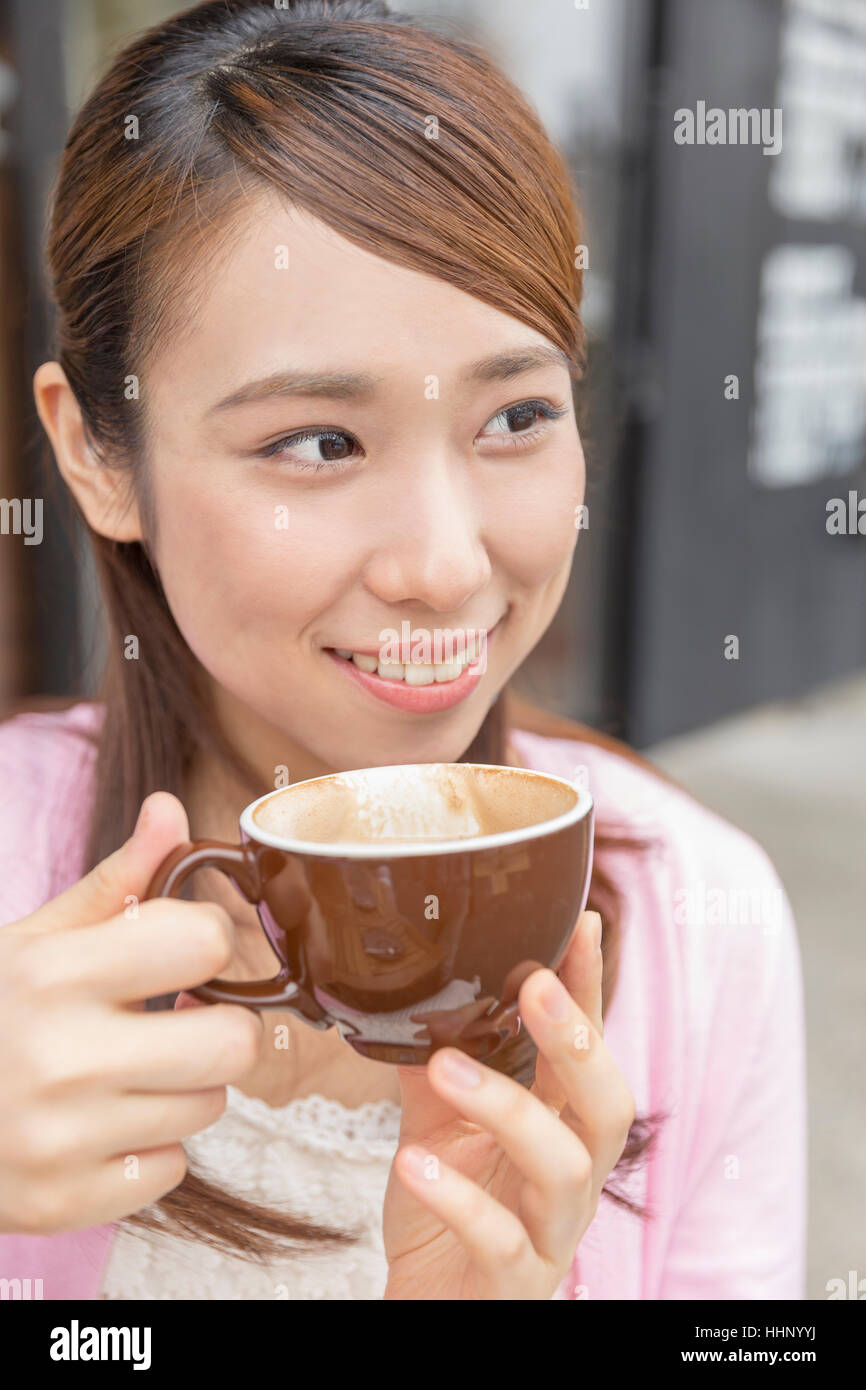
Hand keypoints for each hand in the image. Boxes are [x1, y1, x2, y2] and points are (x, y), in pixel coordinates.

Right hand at [0, 792, 261, 1234]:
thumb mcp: (35, 940)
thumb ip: (117, 882)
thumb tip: (172, 810)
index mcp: (55, 973)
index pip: (204, 942)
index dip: (205, 944)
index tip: (179, 955)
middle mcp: (60, 1057)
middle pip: (232, 1044)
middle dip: (215, 1029)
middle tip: (173, 1024)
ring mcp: (62, 1138)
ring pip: (208, 1107)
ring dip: (181, 1090)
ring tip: (122, 1075)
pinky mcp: (64, 1202)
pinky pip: (171, 1169)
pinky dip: (148, 1150)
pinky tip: (99, 1128)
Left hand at [382, 910, 634, 1298]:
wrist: (429, 1309)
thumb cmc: (443, 1216)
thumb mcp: (434, 1127)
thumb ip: (433, 1063)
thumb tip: (407, 988)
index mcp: (559, 1128)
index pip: (586, 1049)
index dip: (589, 988)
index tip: (580, 924)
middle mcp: (572, 1177)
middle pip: (607, 1105)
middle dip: (578, 1041)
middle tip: (535, 983)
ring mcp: (551, 1231)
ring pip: (563, 1166)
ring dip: (508, 1108)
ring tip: (447, 1067)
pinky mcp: (515, 1282)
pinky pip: (500, 1239)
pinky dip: (457, 1197)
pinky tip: (411, 1164)